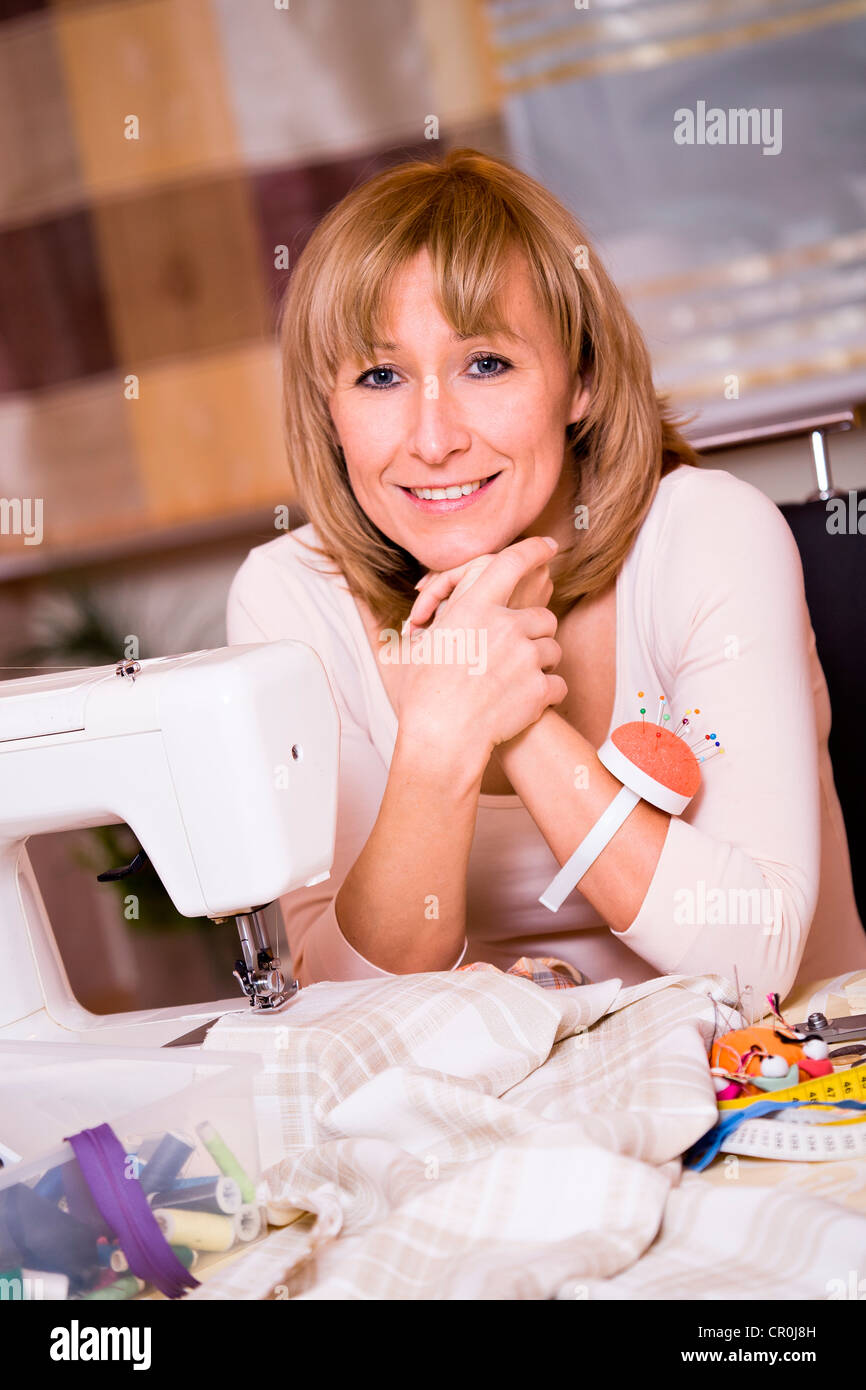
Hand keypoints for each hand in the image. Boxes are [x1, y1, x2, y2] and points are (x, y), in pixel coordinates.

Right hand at [397, 536, 566, 770]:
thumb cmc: (424, 695)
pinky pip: (557, 683)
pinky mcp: (539, 687)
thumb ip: (443, 619)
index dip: (533, 549)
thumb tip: (441, 612)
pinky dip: (545, 694)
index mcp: (474, 607)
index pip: (511, 562)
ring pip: (553, 650)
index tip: (547, 547)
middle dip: (535, 634)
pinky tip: (523, 703)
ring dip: (540, 664)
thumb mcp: (423, 645)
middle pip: (542, 618)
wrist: (442, 737)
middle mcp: (505, 625)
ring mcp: (526, 656)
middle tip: (514, 655)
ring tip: (513, 682)